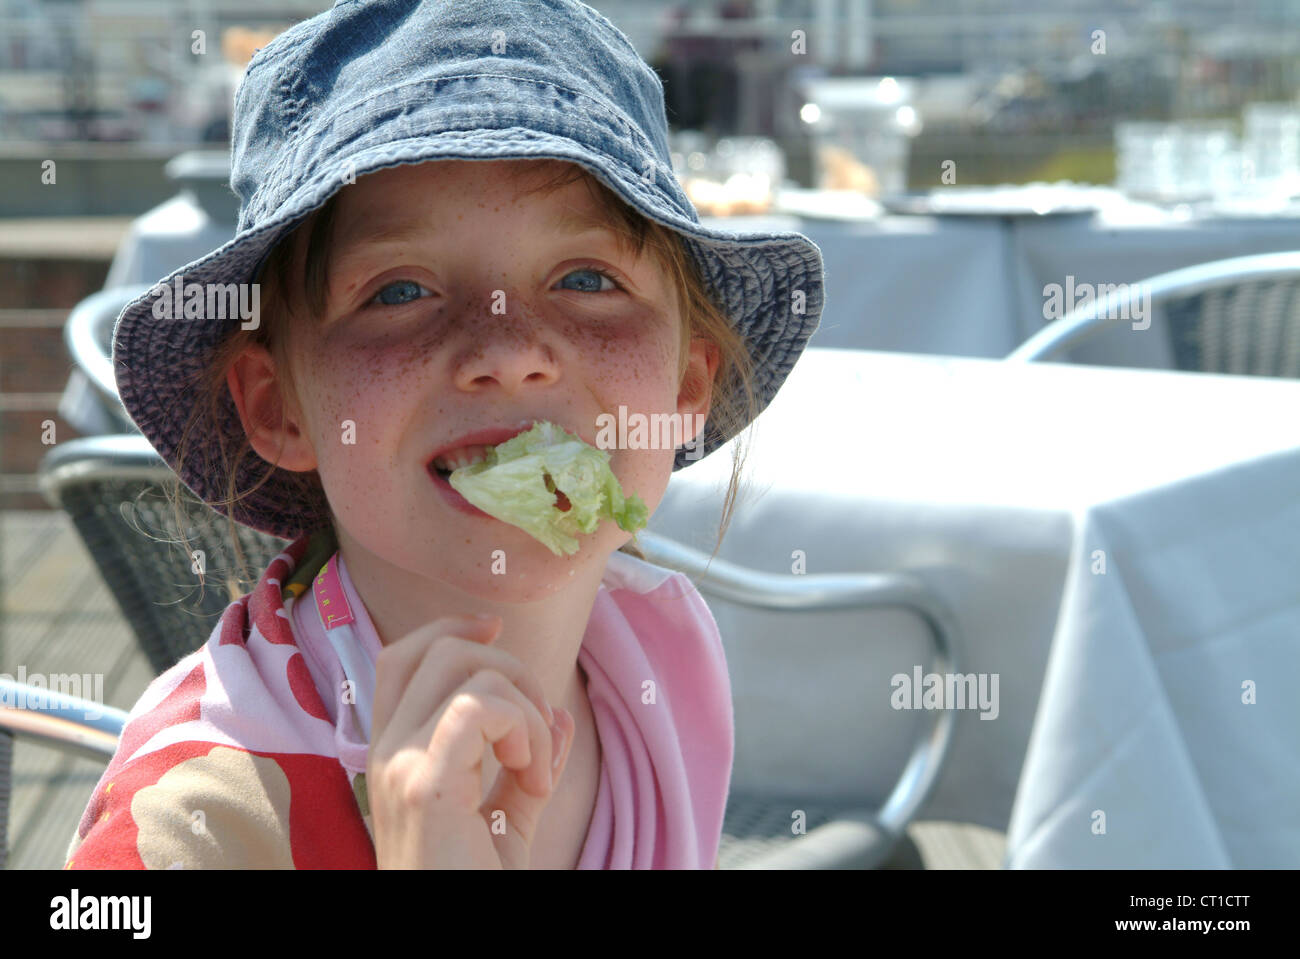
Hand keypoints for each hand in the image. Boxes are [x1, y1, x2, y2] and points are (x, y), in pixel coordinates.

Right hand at [367, 613, 573, 868]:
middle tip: (537, 731)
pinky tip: (531, 774)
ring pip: (468, 670)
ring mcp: (400, 763)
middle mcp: (387, 750)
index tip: (496, 627)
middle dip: (508, 666)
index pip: (404, 657)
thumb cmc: (472, 885)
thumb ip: (529, 768)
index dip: (451, 627)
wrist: (457, 942)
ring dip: (524, 707)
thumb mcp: (507, 822)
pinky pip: (479, 708)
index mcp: (395, 751)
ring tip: (535, 767)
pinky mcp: (424, 784)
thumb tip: (559, 715)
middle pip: (440, 649)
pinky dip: (523, 729)